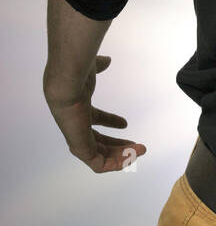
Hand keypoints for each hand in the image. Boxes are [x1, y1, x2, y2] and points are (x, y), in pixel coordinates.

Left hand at [43, 54, 146, 173]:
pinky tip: (130, 158)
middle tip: (136, 145)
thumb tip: (106, 60)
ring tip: (140, 151)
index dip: (111, 121)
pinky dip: (115, 164)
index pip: (95, 119)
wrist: (66, 86)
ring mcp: (78, 139)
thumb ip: (97, 66)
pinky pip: (98, 164)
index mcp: (79, 109)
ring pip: (100, 155)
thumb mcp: (91, 70)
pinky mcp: (81, 149)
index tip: (125, 123)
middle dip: (118, 144)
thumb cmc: (76, 76)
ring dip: (121, 156)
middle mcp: (77, 126)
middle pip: (99, 141)